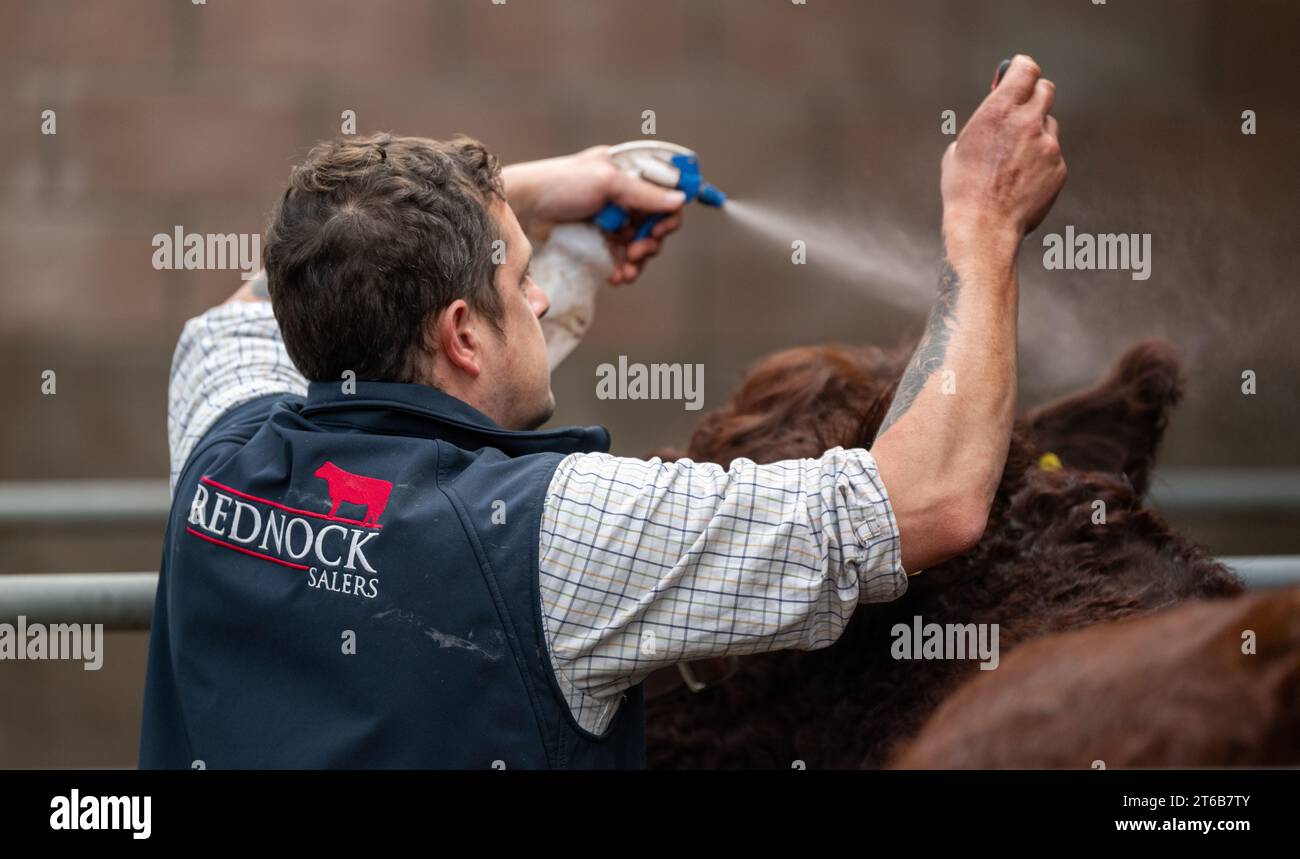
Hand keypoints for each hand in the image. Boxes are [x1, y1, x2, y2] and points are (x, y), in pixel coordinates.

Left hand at [502, 146, 686, 283]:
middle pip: (655, 220)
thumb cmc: (559, 184)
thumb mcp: (606, 183)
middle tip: (638, 252)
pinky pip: (622, 256)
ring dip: (639, 259)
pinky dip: (625, 267)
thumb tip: (681, 199)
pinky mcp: (598, 239)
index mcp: (626, 170)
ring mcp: (610, 218)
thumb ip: (644, 193)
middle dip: (651, 240)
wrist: (521, 208)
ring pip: (641, 242)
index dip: (669, 210)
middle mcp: (622, 193)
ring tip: (628, 271)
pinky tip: (618, 277)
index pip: (664, 190)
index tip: (662, 229)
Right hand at [941, 55, 1066, 239]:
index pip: (1025, 69)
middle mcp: (1028, 123)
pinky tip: (1022, 181)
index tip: (1018, 73)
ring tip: (1015, 159)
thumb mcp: (959, 149)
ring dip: (1037, 133)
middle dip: (1034, 95)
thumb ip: (982, 124)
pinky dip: (1041, 163)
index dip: (1021, 70)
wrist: (983, 227)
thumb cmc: (963, 190)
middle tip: (1023, 108)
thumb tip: (993, 114)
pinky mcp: (1059, 168)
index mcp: (998, 111)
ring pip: (1049, 125)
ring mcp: (1048, 145)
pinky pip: (1053, 155)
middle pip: (1045, 89)